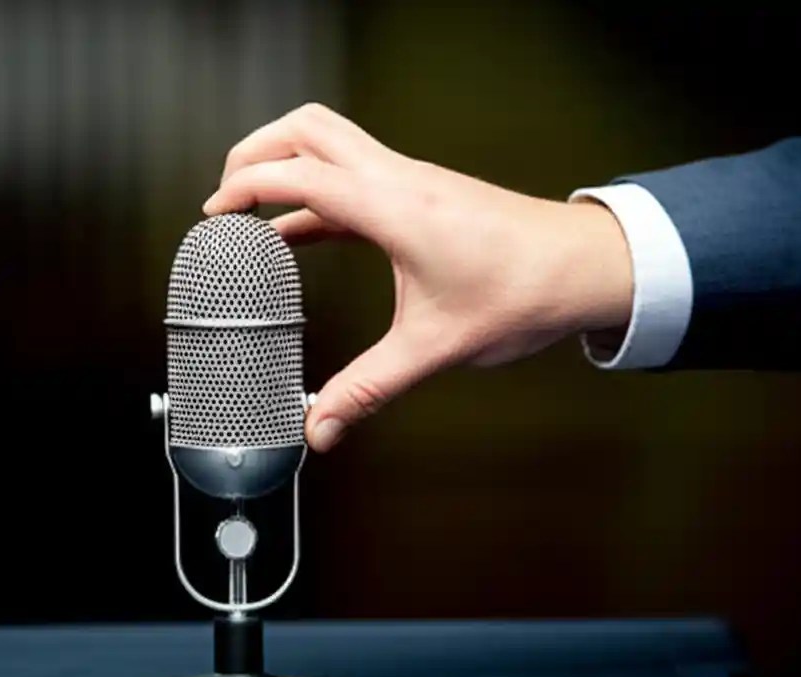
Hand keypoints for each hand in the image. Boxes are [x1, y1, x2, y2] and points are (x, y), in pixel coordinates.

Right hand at [203, 103, 632, 452]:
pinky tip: (300, 235)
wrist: (587, 266)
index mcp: (393, 206)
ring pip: (329, 141)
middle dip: (256, 151)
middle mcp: (397, 180)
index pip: (297, 173)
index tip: (214, 216)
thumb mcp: (435, 348)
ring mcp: (409, 180)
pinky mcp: (420, 193)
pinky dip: (315, 196)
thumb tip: (322, 426)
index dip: (245, 189)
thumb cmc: (525, 291)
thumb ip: (369, 389)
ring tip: (251, 209)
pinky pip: (352, 178)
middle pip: (305, 127)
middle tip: (226, 194)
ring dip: (285, 164)